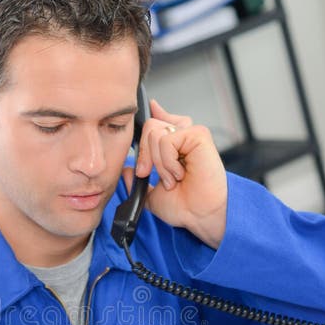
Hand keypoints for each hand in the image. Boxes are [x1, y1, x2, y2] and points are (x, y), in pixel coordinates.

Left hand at [122, 99, 227, 248]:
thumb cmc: (184, 207)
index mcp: (175, 147)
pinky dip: (168, 161)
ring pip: (155, 134)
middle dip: (144, 154)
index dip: (153, 114)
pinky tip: (180, 173)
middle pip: (150, 126)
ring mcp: (191, 135)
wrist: (199, 216)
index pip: (160, 119)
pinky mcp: (199, 135)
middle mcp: (183, 137)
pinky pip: (167, 140)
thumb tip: (126, 170)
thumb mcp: (151, 195)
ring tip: (173, 178)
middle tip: (147, 174)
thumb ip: (137, 182)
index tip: (150, 108)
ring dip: (159, 164)